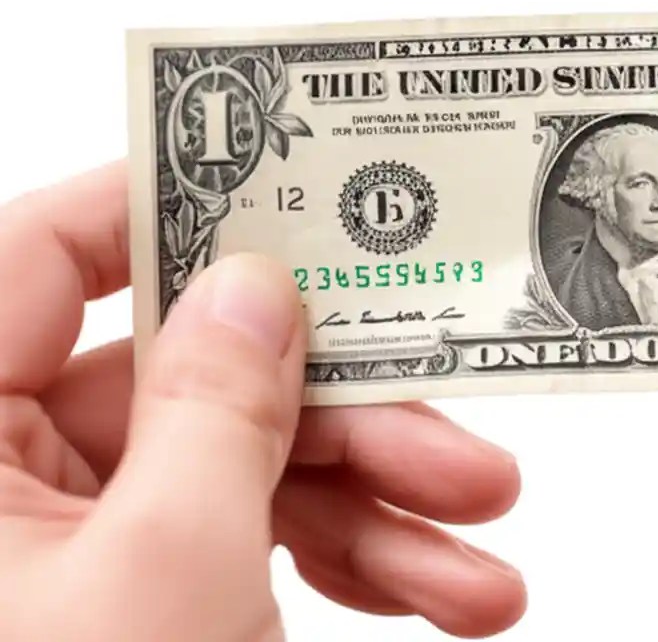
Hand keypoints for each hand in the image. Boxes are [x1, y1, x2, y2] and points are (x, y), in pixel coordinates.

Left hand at [0, 160, 525, 639]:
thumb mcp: (170, 563)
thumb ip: (217, 408)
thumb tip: (257, 287)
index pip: (43, 257)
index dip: (170, 207)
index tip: (301, 194)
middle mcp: (8, 479)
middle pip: (191, 380)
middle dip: (349, 424)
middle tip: (458, 452)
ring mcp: (73, 544)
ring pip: (241, 470)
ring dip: (374, 512)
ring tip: (478, 573)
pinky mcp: (136, 596)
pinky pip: (245, 544)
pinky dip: (344, 563)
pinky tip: (436, 594)